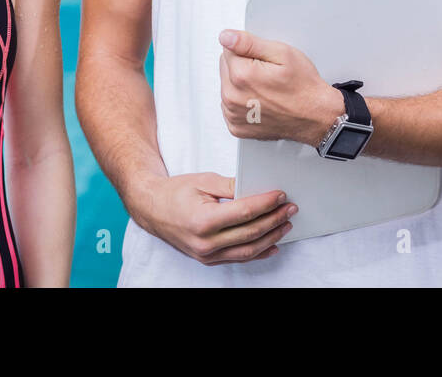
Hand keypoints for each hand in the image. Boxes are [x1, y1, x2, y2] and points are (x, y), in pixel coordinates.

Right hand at [131, 172, 295, 265]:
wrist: (151, 209)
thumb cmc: (175, 192)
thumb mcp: (203, 181)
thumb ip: (231, 186)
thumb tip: (256, 188)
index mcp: (203, 220)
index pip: (244, 213)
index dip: (266, 204)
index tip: (280, 195)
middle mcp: (205, 242)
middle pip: (250, 233)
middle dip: (274, 220)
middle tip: (290, 208)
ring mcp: (206, 255)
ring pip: (248, 250)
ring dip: (270, 237)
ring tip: (286, 224)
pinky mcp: (207, 259)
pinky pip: (238, 258)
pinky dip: (258, 253)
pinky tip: (272, 245)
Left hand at [219, 29, 340, 144]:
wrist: (315, 116)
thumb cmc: (303, 87)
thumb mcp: (282, 53)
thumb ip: (248, 43)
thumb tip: (226, 37)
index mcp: (241, 75)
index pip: (228, 49)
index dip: (248, 51)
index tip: (264, 61)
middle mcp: (232, 97)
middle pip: (225, 67)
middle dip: (242, 66)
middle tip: (267, 73)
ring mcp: (233, 114)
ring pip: (227, 86)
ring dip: (241, 84)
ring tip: (266, 88)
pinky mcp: (236, 126)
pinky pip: (230, 105)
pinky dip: (242, 102)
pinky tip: (260, 101)